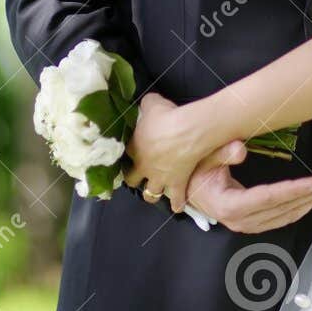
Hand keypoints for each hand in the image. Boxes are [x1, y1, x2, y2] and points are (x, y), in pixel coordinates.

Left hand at [126, 92, 217, 212]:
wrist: (186, 132)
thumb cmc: (167, 116)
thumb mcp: (151, 103)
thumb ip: (146, 105)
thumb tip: (147, 103)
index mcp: (135, 148)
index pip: (126, 154)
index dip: (129, 153)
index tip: (131, 152)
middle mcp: (144, 167)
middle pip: (132, 179)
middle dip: (133, 178)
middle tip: (137, 175)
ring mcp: (160, 178)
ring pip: (150, 194)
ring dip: (151, 193)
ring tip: (154, 192)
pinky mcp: (177, 184)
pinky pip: (176, 200)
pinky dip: (177, 204)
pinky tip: (177, 207)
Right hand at [185, 141, 311, 233]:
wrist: (186, 191)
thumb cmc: (194, 173)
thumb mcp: (203, 158)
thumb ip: (222, 153)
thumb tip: (241, 148)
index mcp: (229, 206)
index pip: (268, 198)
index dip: (294, 190)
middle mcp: (240, 220)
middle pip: (283, 209)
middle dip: (311, 195)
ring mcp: (247, 225)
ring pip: (286, 216)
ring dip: (310, 202)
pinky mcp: (253, 223)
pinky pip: (281, 217)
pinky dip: (300, 207)